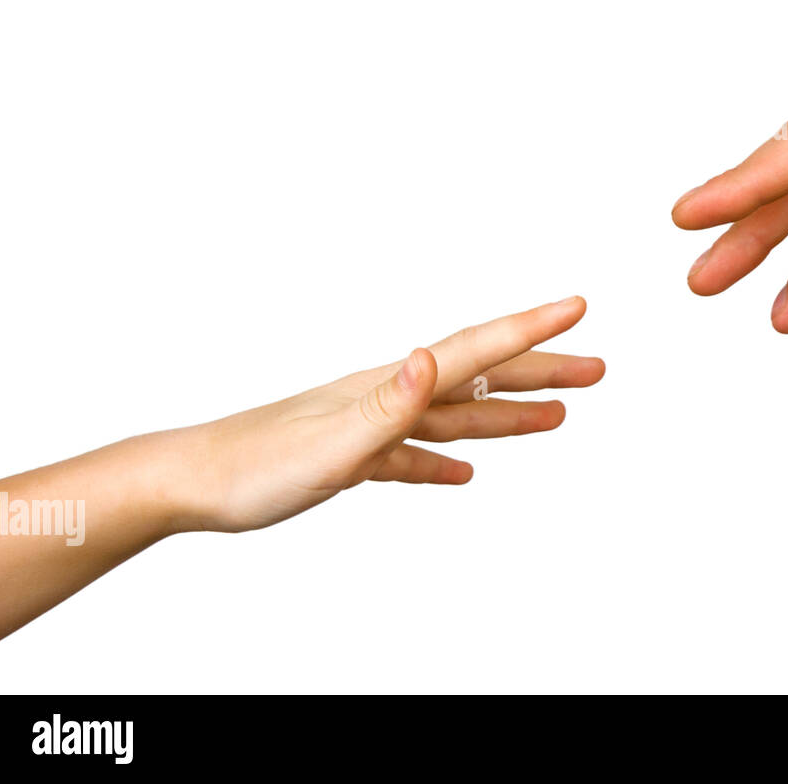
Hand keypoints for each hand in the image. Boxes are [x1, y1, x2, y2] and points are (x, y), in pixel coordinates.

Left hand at [173, 296, 603, 531]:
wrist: (189, 483)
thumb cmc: (253, 466)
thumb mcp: (329, 442)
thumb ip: (386, 404)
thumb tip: (430, 356)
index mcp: (392, 384)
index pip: (475, 349)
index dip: (531, 329)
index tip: (579, 305)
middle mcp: (389, 394)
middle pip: (481, 375)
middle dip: (542, 369)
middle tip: (597, 366)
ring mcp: (372, 425)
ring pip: (458, 413)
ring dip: (510, 410)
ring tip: (559, 414)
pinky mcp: (353, 457)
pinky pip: (417, 455)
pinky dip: (449, 461)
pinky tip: (464, 475)